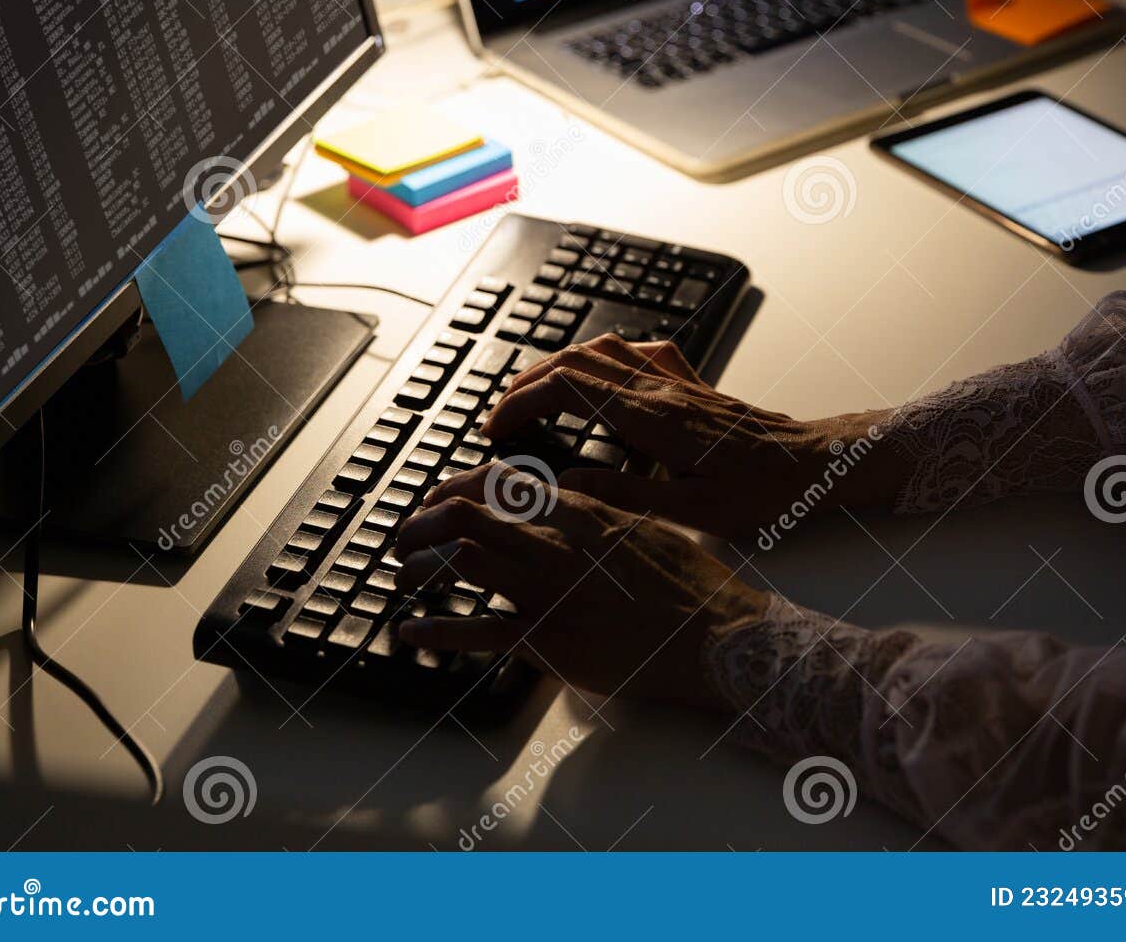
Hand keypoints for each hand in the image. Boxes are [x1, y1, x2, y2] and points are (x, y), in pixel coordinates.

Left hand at [393, 474, 768, 707]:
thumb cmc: (696, 588)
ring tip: (403, 574)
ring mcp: (552, 594)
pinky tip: (413, 631)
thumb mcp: (652, 527)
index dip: (458, 485)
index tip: (440, 494)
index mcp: (586, 514)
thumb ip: (605, 511)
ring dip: (421, 566)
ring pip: (462, 563)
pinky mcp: (550, 643)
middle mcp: (561, 546)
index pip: (502, 482)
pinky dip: (437, 631)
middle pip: (468, 516)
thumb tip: (572, 498)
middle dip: (424, 522)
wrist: (722, 639)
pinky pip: (478, 633)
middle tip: (407, 533)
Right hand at [482, 335, 896, 538]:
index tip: (497, 429)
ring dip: (560, 365)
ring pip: (603, 350)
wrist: (815, 465)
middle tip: (502, 417)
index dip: (521, 403)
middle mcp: (661, 389)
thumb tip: (563, 487)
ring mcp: (677, 382)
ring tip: (535, 396)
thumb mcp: (690, 512)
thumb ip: (622, 497)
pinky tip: (600, 379)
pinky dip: (604, 359)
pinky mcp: (693, 385)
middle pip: (576, 360)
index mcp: (653, 419)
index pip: (568, 389)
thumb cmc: (763, 492)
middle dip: (527, 383)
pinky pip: (639, 353)